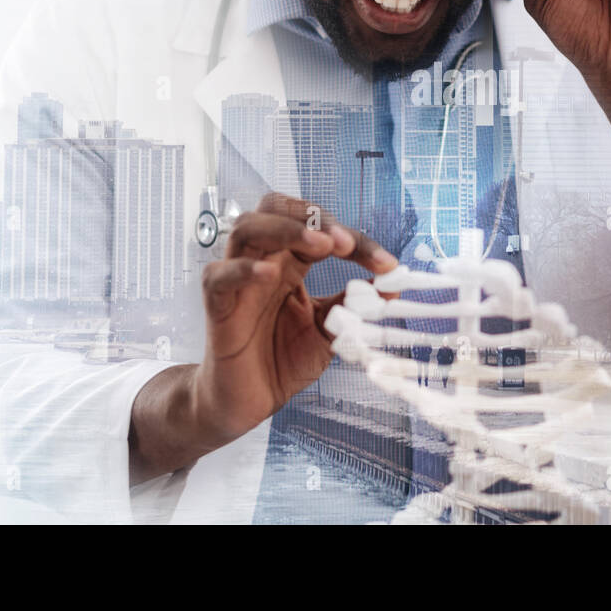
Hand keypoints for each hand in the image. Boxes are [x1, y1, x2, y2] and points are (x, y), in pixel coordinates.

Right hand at [193, 193, 398, 442]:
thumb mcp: (329, 330)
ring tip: (319, 245)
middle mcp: (264, 261)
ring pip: (247, 228)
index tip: (386, 264)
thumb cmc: (280, 360)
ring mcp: (238, 280)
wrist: (248, 401)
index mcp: (291, 262)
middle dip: (313, 217)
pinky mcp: (217, 305)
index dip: (356, 241)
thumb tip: (393, 286)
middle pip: (277, 209)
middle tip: (344, 242)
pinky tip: (269, 273)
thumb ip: (354, 306)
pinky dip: (243, 268)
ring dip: (286, 230)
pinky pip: (219, 275)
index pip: (322, 231)